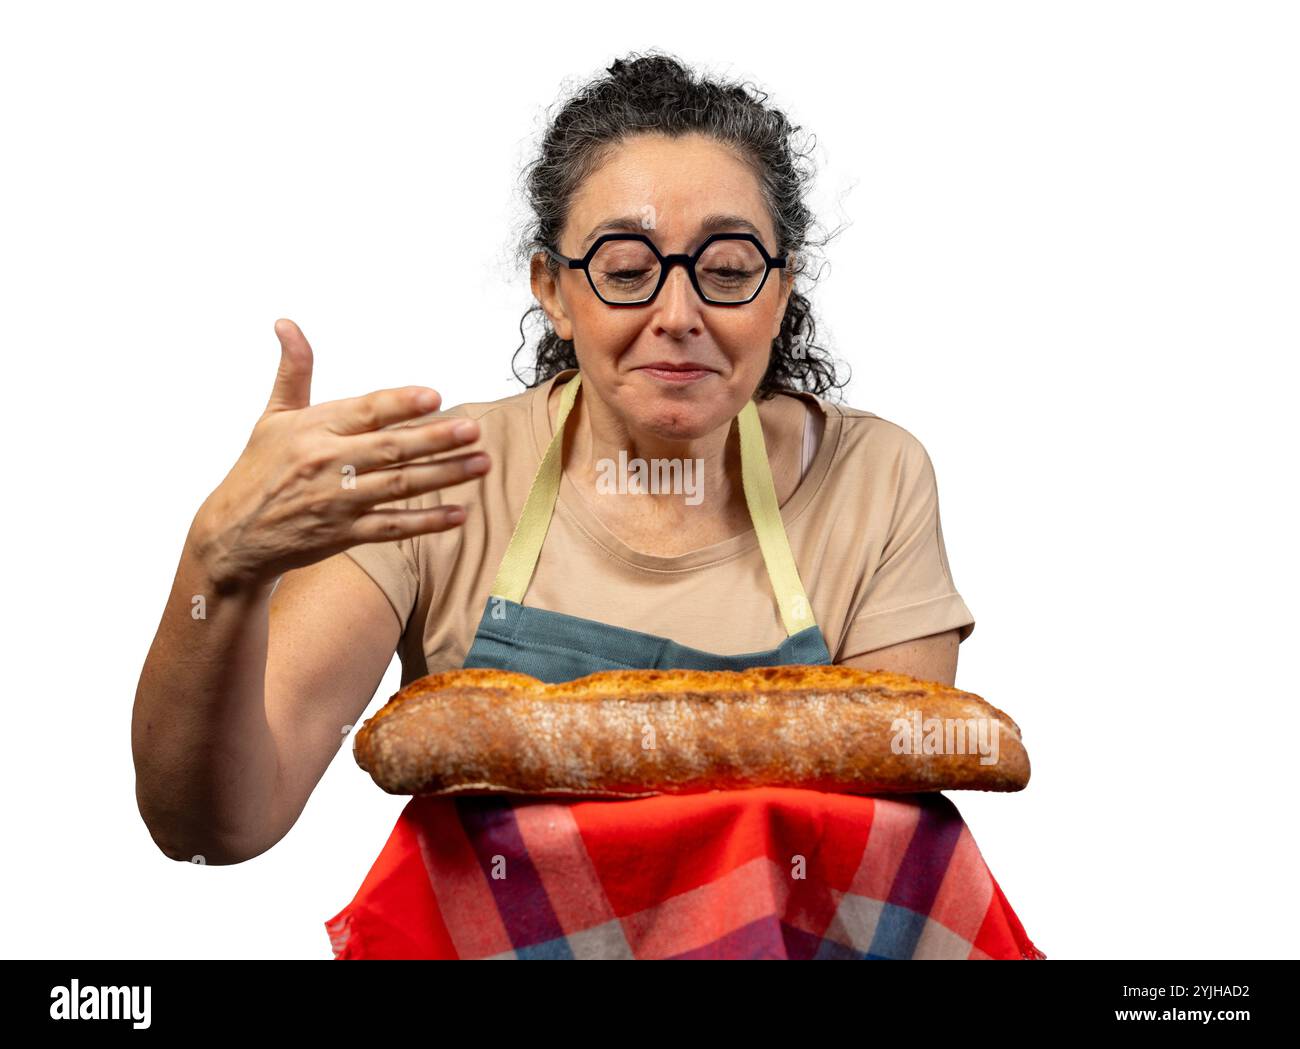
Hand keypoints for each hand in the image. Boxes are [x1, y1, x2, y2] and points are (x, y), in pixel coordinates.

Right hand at [191, 319, 488, 591]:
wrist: (233, 537)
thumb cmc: (260, 470)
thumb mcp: (273, 417)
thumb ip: (294, 371)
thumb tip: (287, 324)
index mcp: (313, 429)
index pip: (365, 411)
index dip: (400, 403)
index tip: (435, 396)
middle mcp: (328, 464)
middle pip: (391, 449)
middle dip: (437, 439)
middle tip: (474, 430)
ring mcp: (338, 502)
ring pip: (400, 486)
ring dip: (445, 475)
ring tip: (482, 463)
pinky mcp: (345, 535)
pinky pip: (393, 527)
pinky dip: (427, 522)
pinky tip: (460, 513)